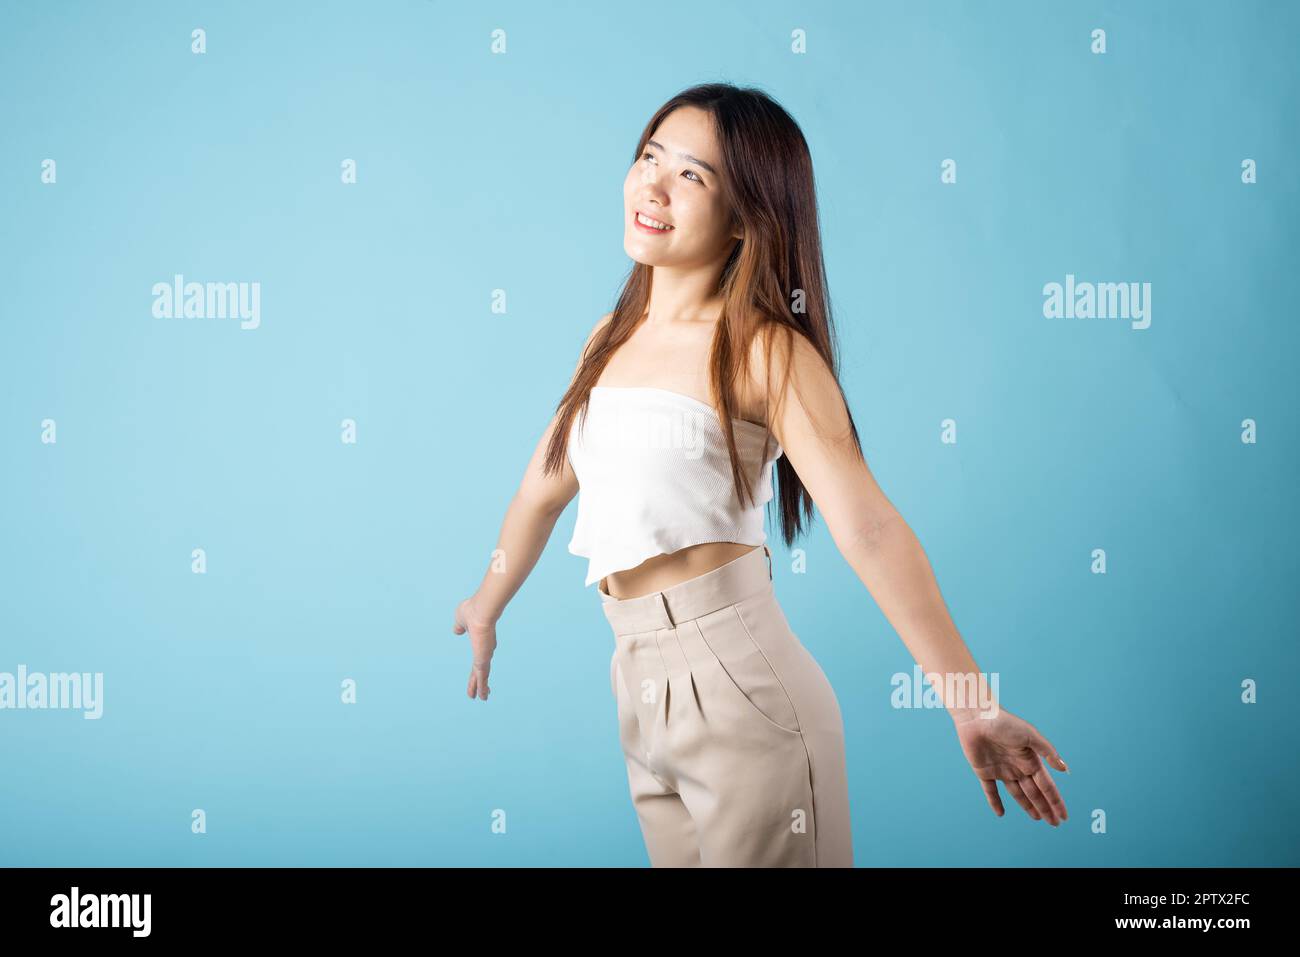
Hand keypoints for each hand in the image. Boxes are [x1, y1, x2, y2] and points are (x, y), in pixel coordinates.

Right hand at [452, 594, 497, 699]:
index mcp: (481, 640)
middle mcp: (486, 649)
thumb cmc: (472, 611)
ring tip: (483, 698)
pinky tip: (483, 697)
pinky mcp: (483, 661)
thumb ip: (459, 626)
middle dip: (481, 678)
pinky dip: (483, 688)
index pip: (480, 655)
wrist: (481, 611)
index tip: (479, 670)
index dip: (479, 663)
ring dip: (482, 687)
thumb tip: (457, 630)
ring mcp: (485, 656)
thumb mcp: (461, 619)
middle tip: (484, 688)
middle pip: (482, 668)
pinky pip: (482, 678)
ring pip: (483, 675)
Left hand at [952, 706, 1068, 825]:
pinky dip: (995, 802)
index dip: (1055, 801)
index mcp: (1030, 760)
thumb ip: (1048, 752)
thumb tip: (1065, 770)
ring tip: (1037, 818)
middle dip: (1045, 808)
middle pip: (1034, 793)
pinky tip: (1000, 813)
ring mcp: (1001, 770)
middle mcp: (1017, 767)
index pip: (1047, 786)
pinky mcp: (983, 771)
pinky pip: (990, 791)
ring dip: (1027, 806)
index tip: (1064, 816)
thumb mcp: (1030, 735)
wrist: (977, 716)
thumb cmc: (1005, 722)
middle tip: (1055, 824)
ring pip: (1017, 794)